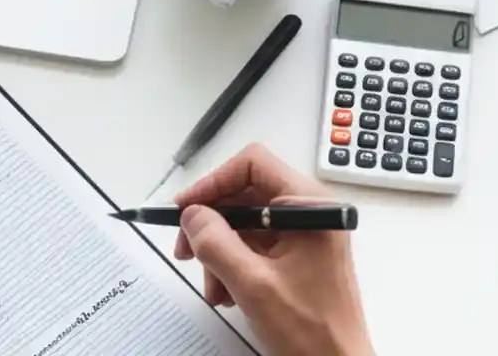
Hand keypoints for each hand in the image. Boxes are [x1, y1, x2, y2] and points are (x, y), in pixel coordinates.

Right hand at [172, 144, 373, 355]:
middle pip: (244, 195)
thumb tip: (191, 214)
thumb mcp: (253, 284)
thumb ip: (216, 243)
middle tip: (186, 249)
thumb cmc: (311, 332)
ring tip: (214, 287)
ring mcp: (304, 235)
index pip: (253, 165)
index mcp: (310, 208)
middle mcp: (310, 213)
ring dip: (219, 252)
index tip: (186, 208)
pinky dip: (232, 265)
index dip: (213, 182)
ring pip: (244, 223)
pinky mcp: (297, 255)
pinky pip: (253, 246)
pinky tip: (226, 292)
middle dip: (211, 224)